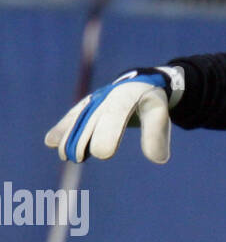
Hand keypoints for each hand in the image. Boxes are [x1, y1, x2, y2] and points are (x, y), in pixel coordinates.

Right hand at [44, 67, 183, 163]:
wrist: (138, 82)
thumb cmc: (150, 101)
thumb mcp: (159, 114)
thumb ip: (157, 134)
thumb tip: (158, 159)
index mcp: (127, 94)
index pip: (117, 112)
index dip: (108, 131)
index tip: (102, 153)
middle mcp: (106, 95)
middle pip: (93, 117)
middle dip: (83, 136)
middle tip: (77, 157)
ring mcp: (94, 100)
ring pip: (79, 118)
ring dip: (70, 136)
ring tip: (64, 154)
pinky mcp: (86, 105)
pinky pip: (73, 117)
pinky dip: (63, 128)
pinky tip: (51, 142)